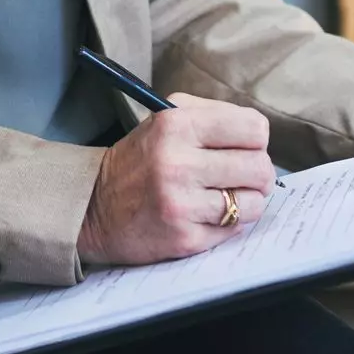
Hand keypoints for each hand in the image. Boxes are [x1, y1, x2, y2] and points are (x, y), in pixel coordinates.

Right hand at [76, 95, 274, 265]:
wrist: (93, 207)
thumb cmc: (139, 161)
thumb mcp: (164, 120)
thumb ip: (211, 117)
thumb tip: (259, 134)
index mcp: (176, 124)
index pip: (253, 128)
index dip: (255, 139)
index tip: (243, 147)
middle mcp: (178, 162)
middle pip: (260, 167)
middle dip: (256, 174)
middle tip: (239, 177)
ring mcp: (181, 203)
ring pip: (253, 202)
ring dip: (245, 202)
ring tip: (224, 197)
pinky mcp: (185, 237)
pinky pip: (234, 229)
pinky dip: (227, 224)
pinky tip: (206, 215)